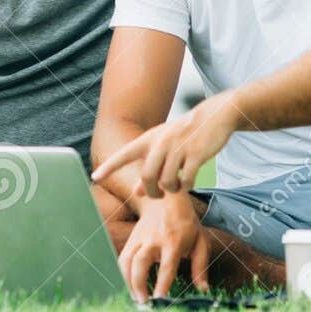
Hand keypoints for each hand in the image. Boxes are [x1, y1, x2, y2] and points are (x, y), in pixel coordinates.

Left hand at [91, 93, 241, 198]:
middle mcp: (161, 142)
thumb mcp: (164, 147)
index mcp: (150, 139)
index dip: (110, 167)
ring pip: (167, 181)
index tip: (95, 177)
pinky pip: (186, 180)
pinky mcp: (196, 154)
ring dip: (171, 190)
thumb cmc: (184, 134)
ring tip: (176, 186)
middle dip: (151, 192)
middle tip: (158, 195)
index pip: (124, 154)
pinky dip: (186, 186)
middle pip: (148, 177)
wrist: (214, 116)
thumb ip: (149, 169)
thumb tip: (136, 192)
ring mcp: (179, 148)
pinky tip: (189, 181)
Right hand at [118, 192, 211, 301]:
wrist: (167, 197)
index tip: (159, 299)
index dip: (162, 283)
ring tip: (135, 297)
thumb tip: (203, 290)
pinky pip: (123, 258)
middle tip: (142, 302)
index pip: (167, 266)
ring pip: (127, 260)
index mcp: (174, 241)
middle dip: (138, 284)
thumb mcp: (200, 241)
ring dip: (128, 281)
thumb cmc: (186, 223)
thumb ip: (200, 266)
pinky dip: (123, 274)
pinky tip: (129, 286)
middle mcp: (154, 239)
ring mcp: (140, 238)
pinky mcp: (132, 239)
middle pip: (141, 262)